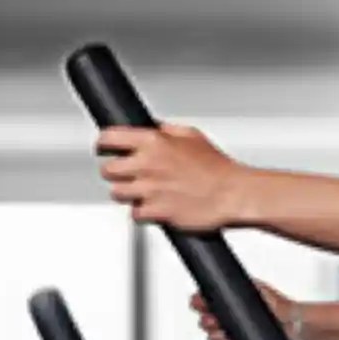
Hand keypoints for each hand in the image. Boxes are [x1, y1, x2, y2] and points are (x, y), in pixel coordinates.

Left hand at [96, 122, 250, 230]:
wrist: (234, 195)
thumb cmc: (218, 168)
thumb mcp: (193, 136)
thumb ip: (166, 129)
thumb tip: (150, 126)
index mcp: (155, 141)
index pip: (109, 137)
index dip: (104, 143)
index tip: (105, 148)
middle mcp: (148, 164)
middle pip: (107, 169)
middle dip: (118, 173)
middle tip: (133, 174)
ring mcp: (149, 189)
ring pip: (117, 192)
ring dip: (129, 193)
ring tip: (148, 191)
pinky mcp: (154, 211)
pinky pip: (134, 213)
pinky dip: (143, 211)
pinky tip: (158, 204)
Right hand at [190, 280, 299, 339]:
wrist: (292, 324)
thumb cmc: (277, 304)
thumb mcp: (257, 288)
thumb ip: (239, 284)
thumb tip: (223, 280)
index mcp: (229, 302)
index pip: (206, 302)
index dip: (199, 302)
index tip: (198, 302)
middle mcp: (228, 318)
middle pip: (205, 321)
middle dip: (206, 320)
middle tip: (212, 318)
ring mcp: (232, 333)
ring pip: (212, 336)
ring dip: (214, 334)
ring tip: (222, 331)